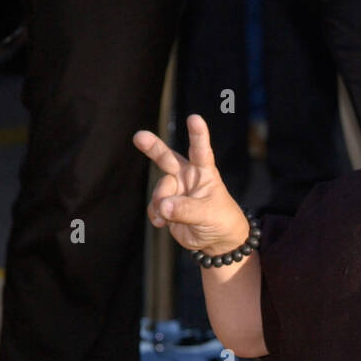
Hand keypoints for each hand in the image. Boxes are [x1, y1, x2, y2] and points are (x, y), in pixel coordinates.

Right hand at [132, 114, 246, 254]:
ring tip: (169, 216)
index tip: (195, 118)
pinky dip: (156, 214)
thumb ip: (187, 210)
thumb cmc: (221, 221)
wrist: (216, 241)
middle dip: (152, 147)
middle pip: (167, 158)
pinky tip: (162, 222)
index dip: (197, 135)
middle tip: (139, 137)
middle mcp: (187, 177)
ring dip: (161, 204)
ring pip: (160, 191)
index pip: (201, 151)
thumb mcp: (209, 214)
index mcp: (204, 172)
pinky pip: (154, 206)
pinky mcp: (166, 206)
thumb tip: (163, 206)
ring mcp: (175, 190)